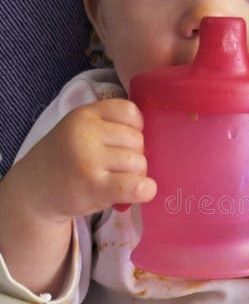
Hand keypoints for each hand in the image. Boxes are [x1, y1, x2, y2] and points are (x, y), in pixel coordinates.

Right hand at [16, 98, 156, 221]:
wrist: (35, 190)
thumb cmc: (68, 160)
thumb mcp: (81, 131)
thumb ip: (111, 127)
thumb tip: (158, 139)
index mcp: (86, 114)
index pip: (130, 111)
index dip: (136, 128)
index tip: (124, 142)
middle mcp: (85, 133)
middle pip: (137, 140)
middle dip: (136, 155)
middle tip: (118, 169)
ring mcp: (88, 159)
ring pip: (138, 163)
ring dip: (136, 175)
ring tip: (117, 181)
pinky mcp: (93, 186)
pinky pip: (134, 185)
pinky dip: (145, 190)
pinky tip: (141, 192)